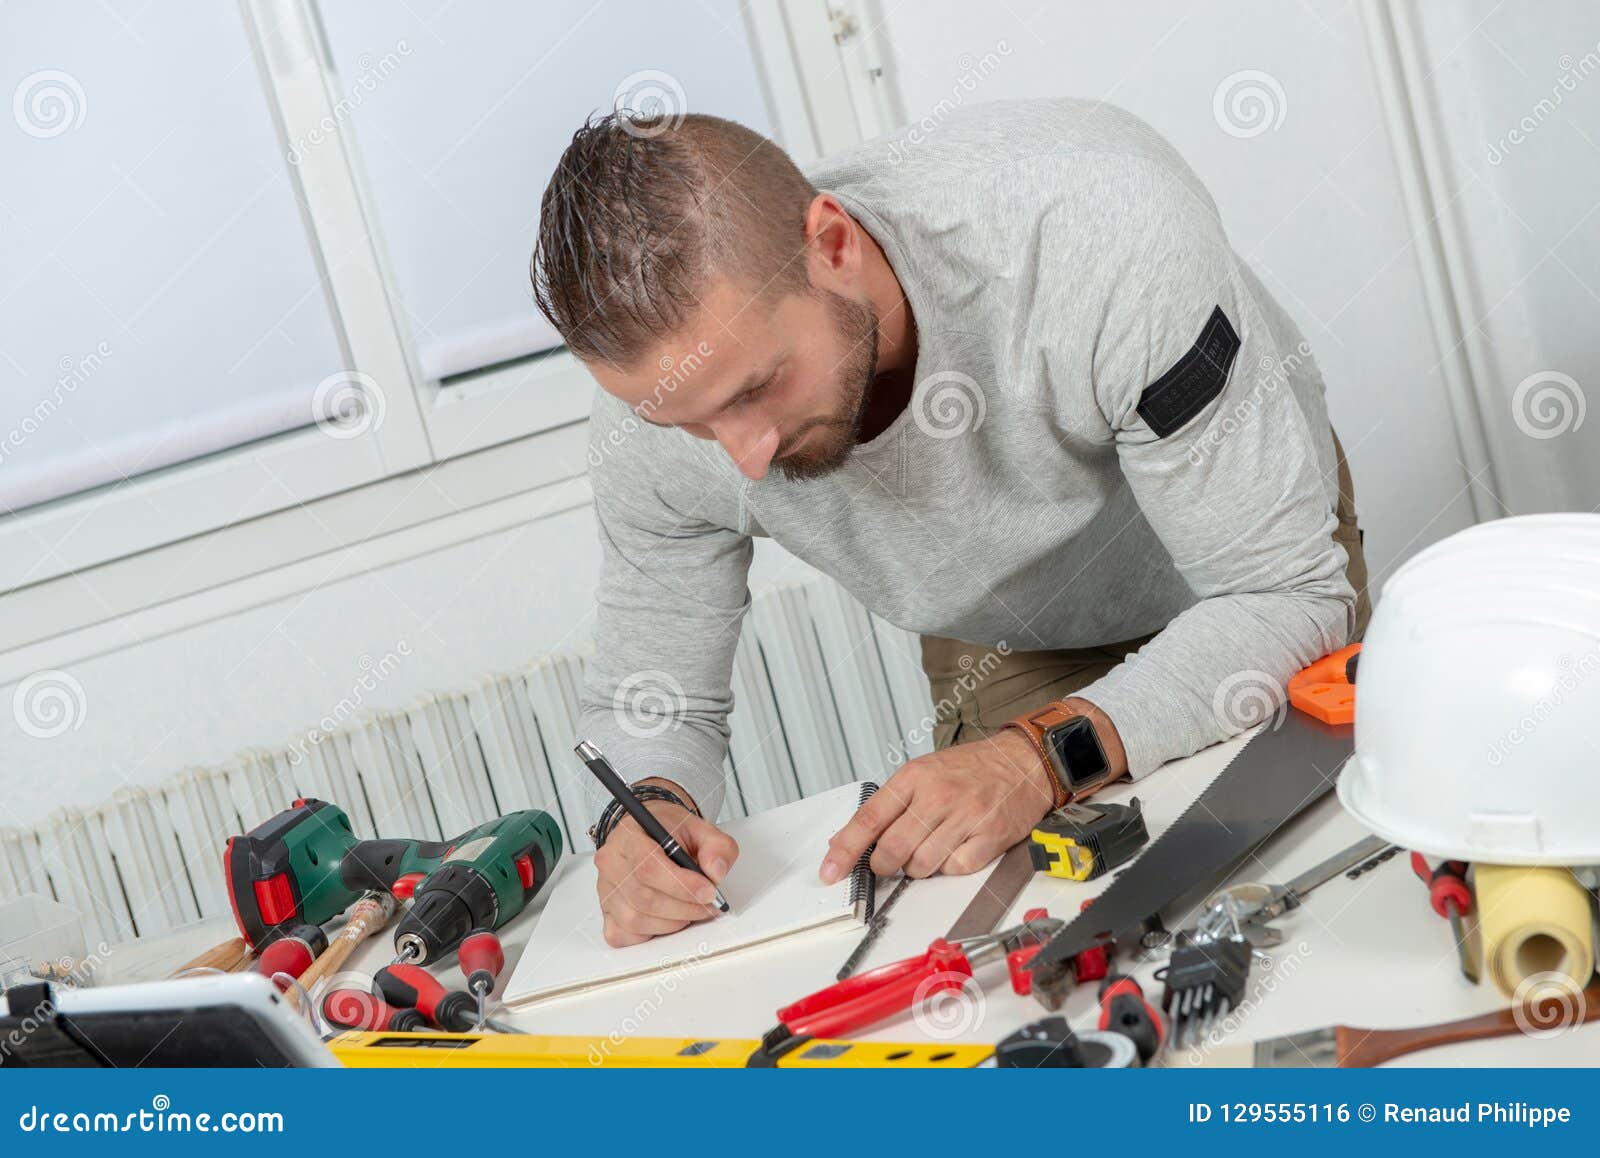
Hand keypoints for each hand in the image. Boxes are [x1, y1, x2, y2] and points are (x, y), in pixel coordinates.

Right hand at [594, 782, 738, 947]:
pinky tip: (668, 919)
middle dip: (684, 907)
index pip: (649, 866)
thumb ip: (717, 847)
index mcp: (630, 835)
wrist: (650, 833)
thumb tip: (715, 872)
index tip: (708, 891)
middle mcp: (611, 862)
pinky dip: (651, 934)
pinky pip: (624, 935)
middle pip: (644, 897)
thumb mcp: (701, 829)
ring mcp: (605, 889)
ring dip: (672, 923)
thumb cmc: (669, 831)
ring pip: (635, 920)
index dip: (682, 885)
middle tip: (708, 905)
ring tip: (691, 910)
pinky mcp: (607, 911)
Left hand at [819, 728, 1054, 880]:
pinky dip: (949, 867)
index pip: (869, 819)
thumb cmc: (970, 769)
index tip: (830, 870)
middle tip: (886, 862)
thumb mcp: (923, 771)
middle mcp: (938, 796)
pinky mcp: (989, 838)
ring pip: (921, 865)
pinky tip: (955, 847)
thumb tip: (847, 839)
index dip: (844, 850)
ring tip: (928, 846)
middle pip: (892, 850)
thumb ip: (887, 804)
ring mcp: (965, 817)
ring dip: (917, 867)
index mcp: (915, 777)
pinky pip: (954, 869)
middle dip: (882, 865)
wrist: (1023, 762)